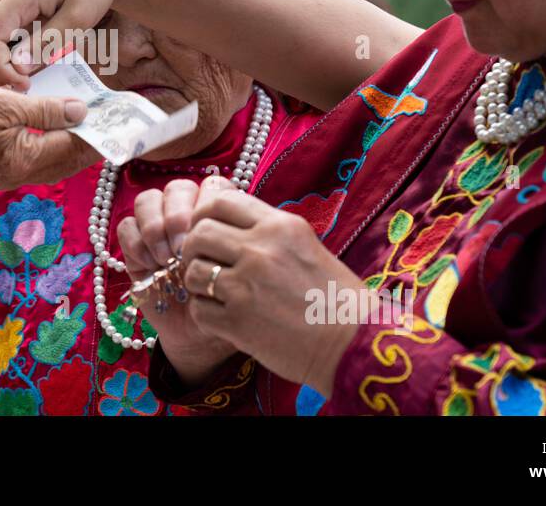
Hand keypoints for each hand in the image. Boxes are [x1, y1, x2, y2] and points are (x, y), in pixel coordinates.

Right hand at [0, 85, 101, 189]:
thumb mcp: (6, 103)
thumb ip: (46, 108)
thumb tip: (81, 112)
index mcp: (26, 160)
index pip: (76, 148)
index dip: (99, 132)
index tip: (119, 120)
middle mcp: (22, 175)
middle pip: (69, 162)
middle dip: (91, 143)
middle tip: (111, 122)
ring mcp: (9, 176)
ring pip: (54, 164)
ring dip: (73, 146)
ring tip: (90, 123)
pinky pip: (37, 161)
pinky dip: (53, 147)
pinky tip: (57, 128)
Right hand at [116, 176, 239, 386]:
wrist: (201, 336)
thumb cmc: (228, 303)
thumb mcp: (241, 274)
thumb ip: (235, 246)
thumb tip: (228, 228)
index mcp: (218, 215)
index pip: (211, 185)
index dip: (207, 205)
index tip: (212, 237)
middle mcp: (187, 216)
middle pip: (177, 188)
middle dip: (177, 215)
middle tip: (182, 249)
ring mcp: (158, 229)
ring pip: (148, 200)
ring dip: (154, 226)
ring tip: (164, 259)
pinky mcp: (135, 247)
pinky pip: (126, 226)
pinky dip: (136, 243)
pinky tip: (149, 266)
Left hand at [178, 189, 367, 397]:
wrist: (354, 345)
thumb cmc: (333, 298)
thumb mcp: (305, 246)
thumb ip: (267, 231)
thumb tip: (225, 220)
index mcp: (280, 226)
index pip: (219, 201)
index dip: (204, 216)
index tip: (209, 233)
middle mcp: (261, 249)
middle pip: (198, 232)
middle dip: (193, 249)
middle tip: (206, 265)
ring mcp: (247, 285)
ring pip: (192, 270)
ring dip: (197, 283)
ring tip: (215, 294)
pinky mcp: (238, 321)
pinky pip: (198, 308)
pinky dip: (205, 314)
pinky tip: (223, 318)